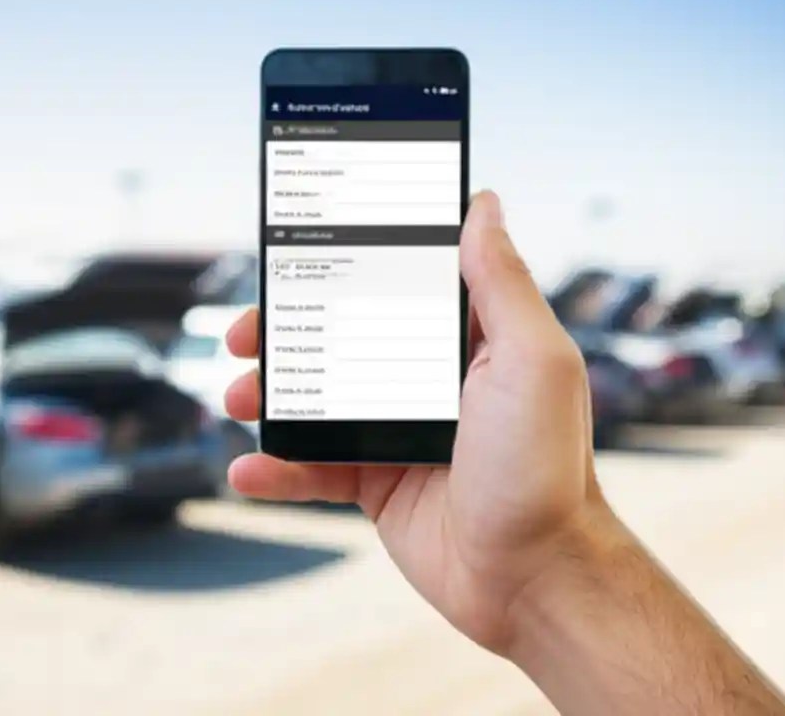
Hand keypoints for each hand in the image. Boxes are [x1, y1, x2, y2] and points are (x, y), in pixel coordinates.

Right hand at [224, 191, 599, 652]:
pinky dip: (275, 470)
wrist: (533, 579)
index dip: (346, 265)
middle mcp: (429, 380)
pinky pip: (313, 469)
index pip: (397, 284)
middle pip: (340, 339)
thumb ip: (502, 283)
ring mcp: (398, 433)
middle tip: (244, 335)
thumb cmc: (547, 468)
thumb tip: (483, 205)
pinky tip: (246, 470)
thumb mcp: (533, 361)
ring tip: (236, 399)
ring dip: (268, 398)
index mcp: (469, 341)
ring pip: (316, 401)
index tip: (300, 251)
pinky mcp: (377, 485)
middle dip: (285, 333)